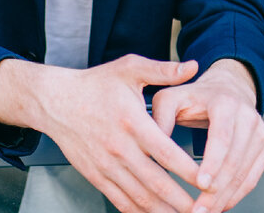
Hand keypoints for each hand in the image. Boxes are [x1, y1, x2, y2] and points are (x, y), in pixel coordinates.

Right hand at [0, 55, 202, 212]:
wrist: (56, 101)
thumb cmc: (96, 84)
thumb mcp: (130, 68)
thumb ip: (164, 70)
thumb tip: (194, 66)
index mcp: (132, 122)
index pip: (165, 152)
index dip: (188, 170)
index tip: (207, 181)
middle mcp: (119, 148)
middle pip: (155, 181)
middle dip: (181, 199)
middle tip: (203, 208)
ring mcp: (106, 165)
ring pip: (139, 196)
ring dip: (162, 210)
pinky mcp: (96, 175)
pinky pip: (120, 200)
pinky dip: (139, 211)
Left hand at [151, 59, 263, 212]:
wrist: (228, 89)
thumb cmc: (197, 97)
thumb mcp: (171, 98)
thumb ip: (160, 119)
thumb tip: (152, 147)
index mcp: (225, 103)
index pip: (222, 136)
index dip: (213, 162)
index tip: (201, 184)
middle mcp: (247, 116)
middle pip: (234, 160)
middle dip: (216, 190)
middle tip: (198, 210)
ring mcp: (260, 132)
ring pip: (245, 173)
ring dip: (225, 197)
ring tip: (206, 212)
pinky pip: (253, 177)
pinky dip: (237, 194)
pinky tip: (221, 205)